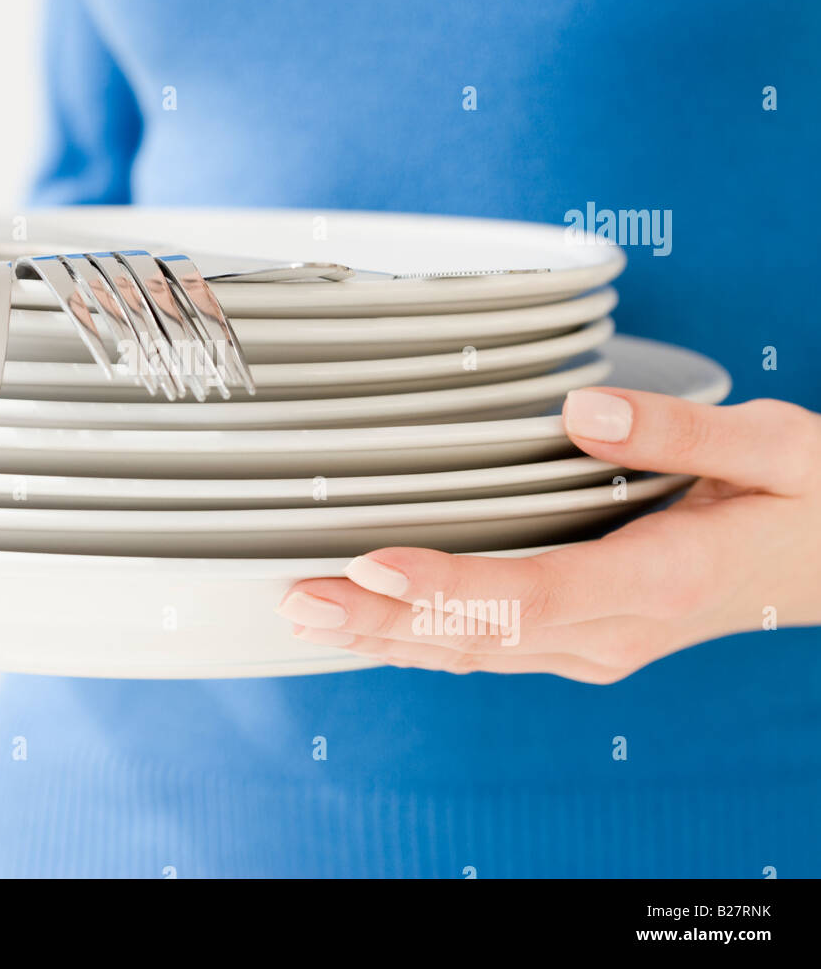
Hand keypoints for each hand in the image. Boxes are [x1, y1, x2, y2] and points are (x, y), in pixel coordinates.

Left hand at [280, 388, 820, 682]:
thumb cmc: (807, 502)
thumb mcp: (776, 449)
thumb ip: (681, 432)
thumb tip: (584, 412)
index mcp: (662, 579)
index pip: (531, 592)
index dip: (445, 586)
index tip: (368, 566)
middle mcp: (618, 629)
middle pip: (481, 636)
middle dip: (382, 619)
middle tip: (297, 598)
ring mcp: (598, 646)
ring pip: (476, 655)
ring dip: (389, 639)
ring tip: (309, 618)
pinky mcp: (585, 641)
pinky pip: (491, 652)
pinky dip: (425, 643)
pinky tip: (375, 632)